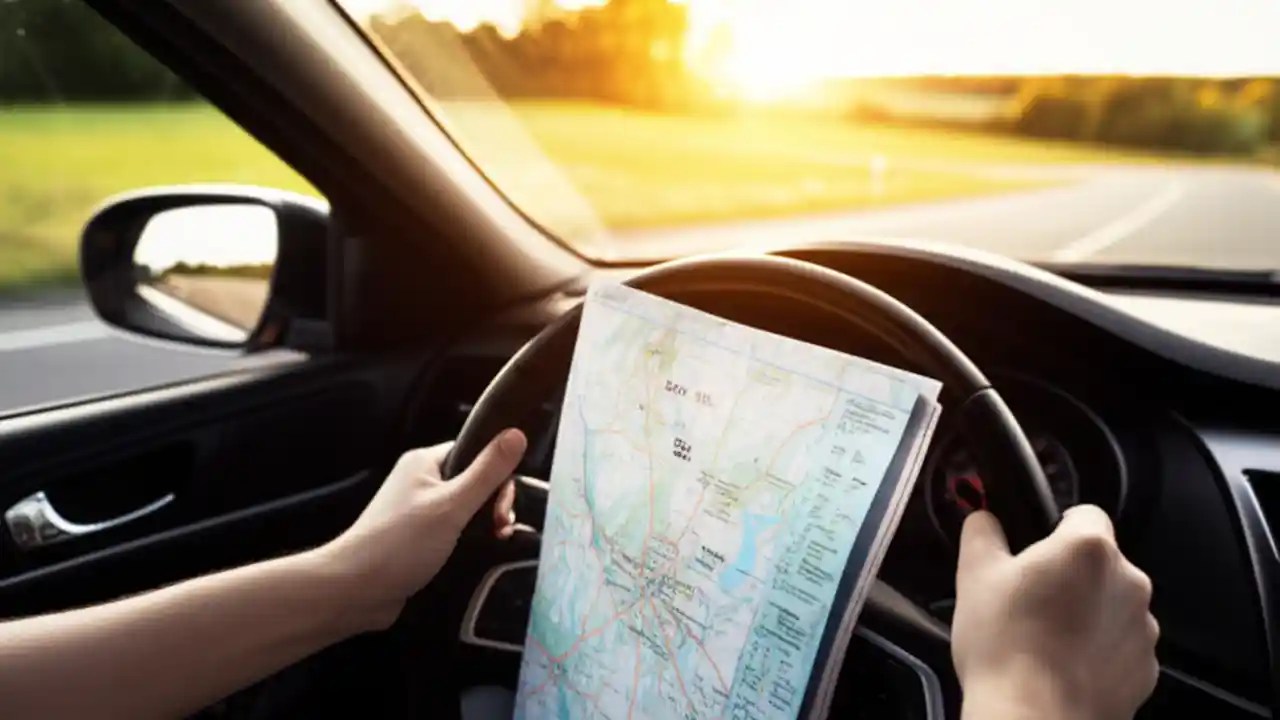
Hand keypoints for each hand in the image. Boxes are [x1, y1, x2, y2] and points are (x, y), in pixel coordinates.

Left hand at [320, 429, 527, 631]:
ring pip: (466, 511)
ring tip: (493, 544)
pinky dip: (468, 543)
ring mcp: (417, 512)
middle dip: (493, 505)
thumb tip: (517, 433)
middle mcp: (420, 482)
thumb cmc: (401, 542)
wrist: (356, 590)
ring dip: (483, 526)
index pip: (474, 452)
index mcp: (424, 462)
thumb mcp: (453, 504)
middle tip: (500, 529)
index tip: (503, 505)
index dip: (496, 474)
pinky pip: (453, 533)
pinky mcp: (418, 540)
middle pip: (473, 483)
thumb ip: (487, 472)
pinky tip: (475, 556)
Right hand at [953, 506, 1158, 719]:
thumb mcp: (974, 575)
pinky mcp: (1146, 670)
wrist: (1033, 719)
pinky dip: (1100, 651)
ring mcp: (1144, 629)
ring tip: (1046, 639)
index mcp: (1089, 548)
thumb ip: (983, 532)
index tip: (1034, 552)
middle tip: (1031, 599)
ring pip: (1113, 605)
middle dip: (1072, 575)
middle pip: (1100, 563)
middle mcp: (1130, 582)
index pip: (1085, 513)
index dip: (1057, 526)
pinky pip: (1121, 646)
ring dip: (1089, 612)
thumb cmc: (1003, 642)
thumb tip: (985, 518)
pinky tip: (1065, 667)